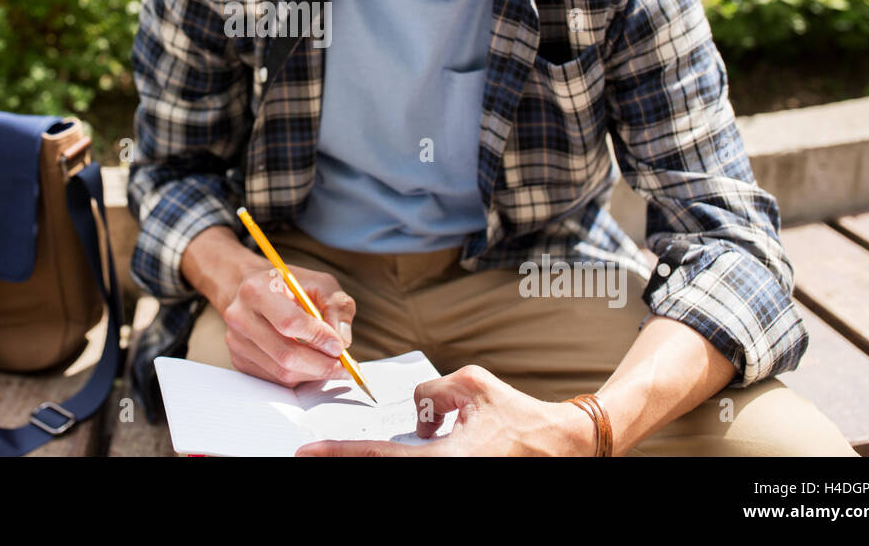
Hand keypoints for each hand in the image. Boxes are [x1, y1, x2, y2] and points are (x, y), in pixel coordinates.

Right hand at [221, 263, 355, 386]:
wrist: (251, 291)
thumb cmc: (288, 287)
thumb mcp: (318, 282)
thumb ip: (337, 305)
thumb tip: (343, 340)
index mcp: (257, 290)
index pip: (289, 322)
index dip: (318, 338)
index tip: (340, 347)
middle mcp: (240, 316)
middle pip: (285, 354)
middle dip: (321, 365)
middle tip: (344, 367)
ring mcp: (236, 341)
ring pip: (282, 373)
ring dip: (313, 374)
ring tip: (331, 365)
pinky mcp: (239, 360)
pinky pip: (275, 380)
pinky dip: (299, 377)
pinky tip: (310, 365)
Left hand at [295, 365, 596, 455]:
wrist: (561, 448)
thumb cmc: (520, 417)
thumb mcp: (472, 385)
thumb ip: (432, 392)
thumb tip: (416, 412)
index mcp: (445, 461)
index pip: (378, 457)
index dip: (338, 454)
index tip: (307, 450)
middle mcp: (445, 478)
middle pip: (383, 471)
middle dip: (349, 461)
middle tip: (317, 453)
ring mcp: (453, 483)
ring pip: (402, 470)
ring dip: (378, 458)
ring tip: (349, 450)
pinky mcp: (458, 481)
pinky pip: (420, 468)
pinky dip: (401, 458)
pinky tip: (417, 442)